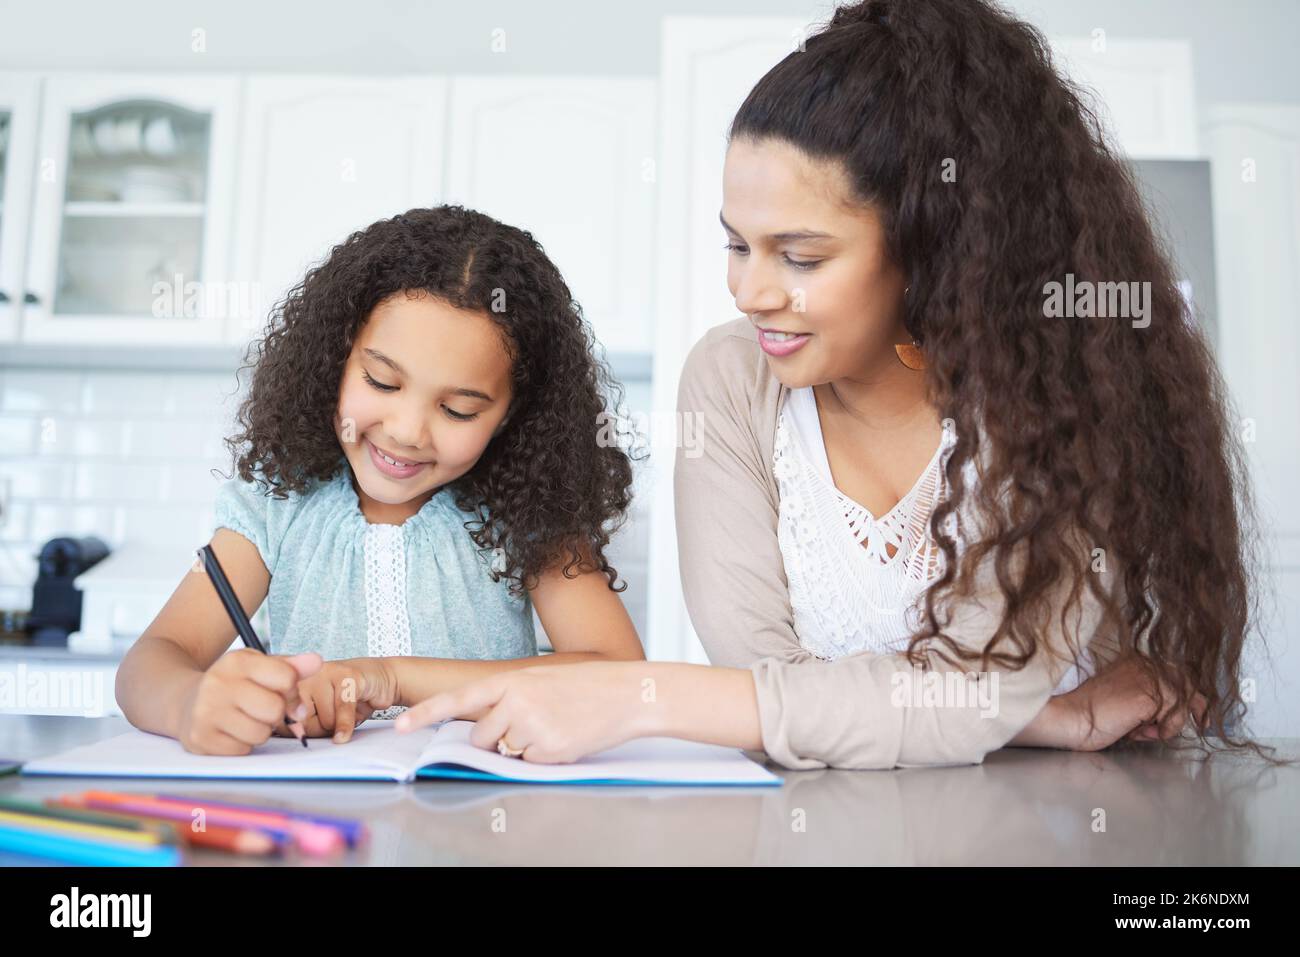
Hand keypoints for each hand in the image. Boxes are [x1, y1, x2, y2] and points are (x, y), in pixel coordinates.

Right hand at [178, 649, 320, 754]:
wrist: (185, 701)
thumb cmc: (233, 684)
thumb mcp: (259, 667)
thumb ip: (291, 666)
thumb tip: (316, 662)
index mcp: (237, 661)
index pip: (286, 678)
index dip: (291, 690)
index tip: (283, 693)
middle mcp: (218, 684)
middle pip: (275, 709)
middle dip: (276, 713)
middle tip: (262, 709)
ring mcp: (206, 712)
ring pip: (261, 733)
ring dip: (261, 731)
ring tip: (246, 719)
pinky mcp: (201, 739)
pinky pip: (243, 750)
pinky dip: (243, 744)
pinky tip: (231, 731)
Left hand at [278, 657, 399, 742]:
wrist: (381, 679)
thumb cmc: (348, 700)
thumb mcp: (320, 714)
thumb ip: (303, 724)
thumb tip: (293, 735)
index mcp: (294, 683)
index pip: (283, 716)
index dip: (295, 731)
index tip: (304, 732)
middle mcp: (306, 675)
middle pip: (303, 721)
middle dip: (318, 730)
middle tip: (331, 720)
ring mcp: (326, 673)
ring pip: (325, 719)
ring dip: (337, 726)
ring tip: (345, 712)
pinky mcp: (347, 676)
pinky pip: (342, 710)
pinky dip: (345, 727)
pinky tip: (344, 734)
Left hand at [394, 662, 651, 762]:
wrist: (626, 693)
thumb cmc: (585, 687)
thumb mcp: (540, 681)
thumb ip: (509, 699)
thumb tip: (486, 729)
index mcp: (512, 680)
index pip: (459, 698)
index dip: (426, 714)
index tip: (399, 726)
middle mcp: (517, 701)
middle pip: (482, 736)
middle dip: (497, 739)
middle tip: (531, 724)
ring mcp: (532, 726)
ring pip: (507, 751)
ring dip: (525, 746)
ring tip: (555, 726)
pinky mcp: (549, 749)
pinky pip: (530, 763)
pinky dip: (544, 757)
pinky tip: (565, 737)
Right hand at [1020, 654, 1207, 751]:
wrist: (1073, 718)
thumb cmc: (1091, 713)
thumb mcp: (1125, 698)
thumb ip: (1149, 698)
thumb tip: (1176, 710)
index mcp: (1136, 662)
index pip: (1176, 672)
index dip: (1191, 692)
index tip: (1200, 711)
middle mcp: (1144, 664)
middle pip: (1188, 681)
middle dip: (1197, 705)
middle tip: (1204, 723)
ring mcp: (1147, 678)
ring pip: (1180, 703)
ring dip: (1168, 723)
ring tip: (1143, 730)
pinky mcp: (1149, 695)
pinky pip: (1174, 717)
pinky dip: (1163, 730)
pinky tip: (1140, 730)